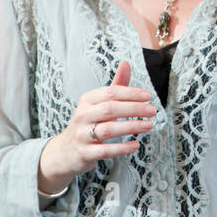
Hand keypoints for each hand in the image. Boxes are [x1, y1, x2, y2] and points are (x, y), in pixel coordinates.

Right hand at [37, 61, 155, 191]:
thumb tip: (126, 64)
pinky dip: (121, 148)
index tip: (148, 96)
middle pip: (110, 109)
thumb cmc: (87, 123)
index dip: (130, 93)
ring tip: (148, 125)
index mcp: (87, 100)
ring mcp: (82, 135)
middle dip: (134, 109)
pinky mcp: (84, 152)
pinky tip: (135, 145)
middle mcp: (83, 115)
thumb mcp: (97, 103)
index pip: (110, 93)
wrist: (65, 151)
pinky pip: (105, 150)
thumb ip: (115, 86)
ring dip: (131, 127)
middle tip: (152, 111)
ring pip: (108, 129)